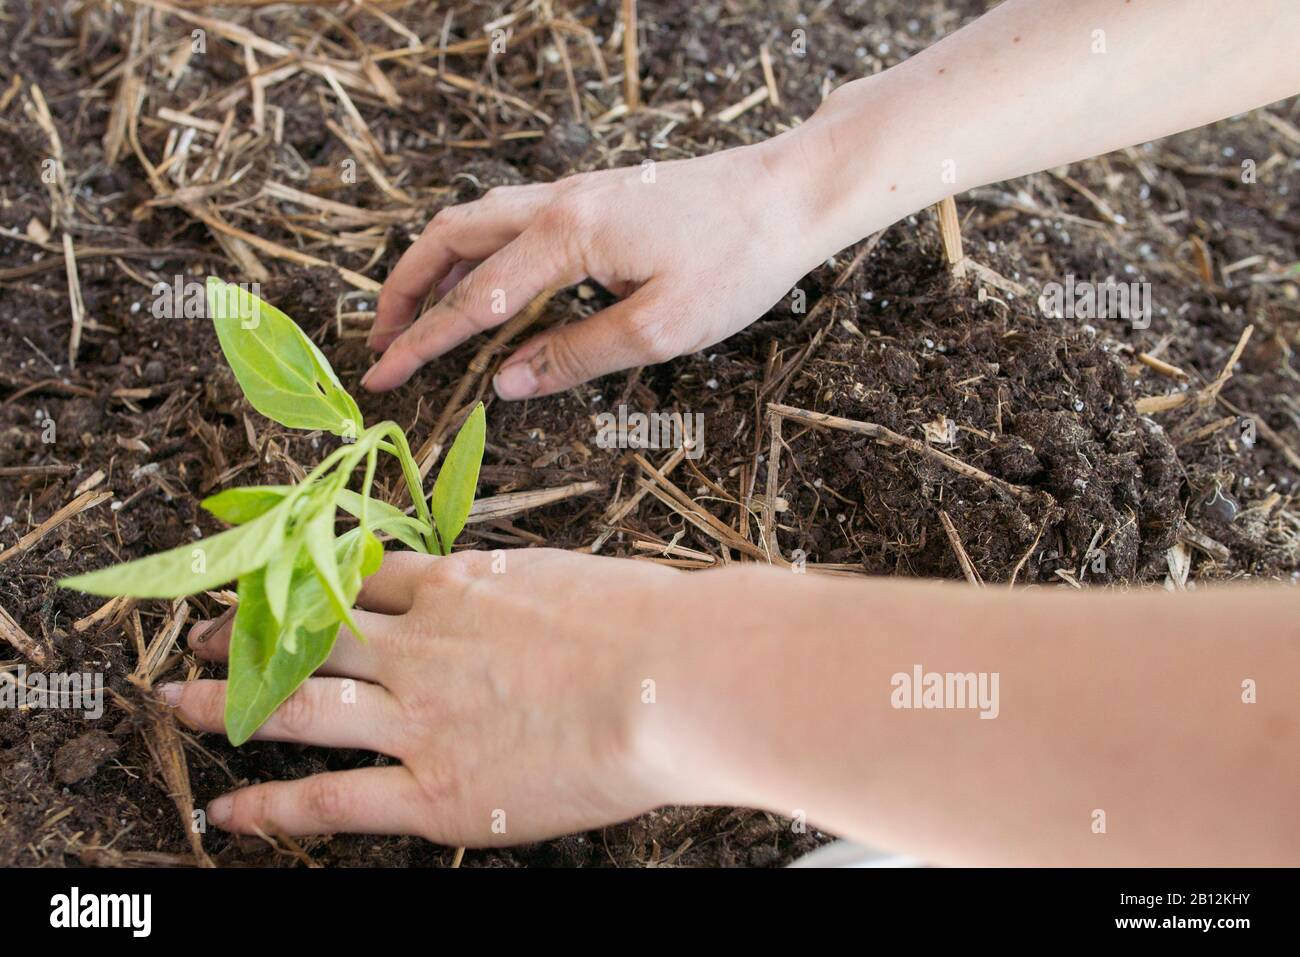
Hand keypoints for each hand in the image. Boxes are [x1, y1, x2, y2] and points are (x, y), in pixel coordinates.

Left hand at [162, 549, 700, 844]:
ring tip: (179, 701)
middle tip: (203, 630)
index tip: (277, 572)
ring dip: (231, 701)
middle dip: (249, 626)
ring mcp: (421, 714)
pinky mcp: (435, 787)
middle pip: (311, 628)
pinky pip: (334, 798)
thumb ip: (528, 586)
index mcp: (464, 586)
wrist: (674, 678)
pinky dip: (274, 807)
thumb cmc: (652, 622)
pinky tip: (230, 812)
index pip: (364, 575)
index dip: (309, 575)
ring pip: (301, 701)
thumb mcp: (578, 577)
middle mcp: (424, 644)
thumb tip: (524, 592)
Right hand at [360, 136, 834, 398]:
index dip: (422, 342)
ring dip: (436, 263)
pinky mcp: (597, 197)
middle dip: (406, 289)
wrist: (790, 194)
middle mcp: (558, 204)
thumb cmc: (737, 260)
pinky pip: (512, 217)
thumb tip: (507, 383)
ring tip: (414, 310)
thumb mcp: (660, 328)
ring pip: (477, 219)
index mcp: (567, 235)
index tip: (382, 375)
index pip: (471, 299)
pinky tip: (484, 278)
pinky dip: (477, 249)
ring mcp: (576, 192)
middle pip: (451, 238)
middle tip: (380, 338)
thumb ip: (576, 354)